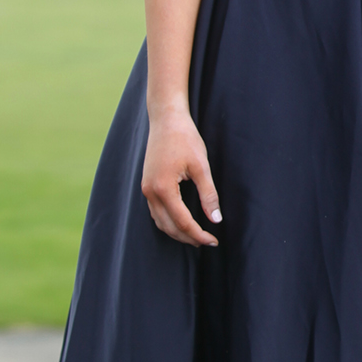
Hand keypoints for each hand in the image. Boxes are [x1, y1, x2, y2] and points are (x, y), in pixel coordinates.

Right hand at [141, 107, 221, 246]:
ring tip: (197, 235)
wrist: (166, 119)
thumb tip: (216, 219)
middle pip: (169, 226)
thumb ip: (208, 195)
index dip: (199, 234)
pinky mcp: (146, 185)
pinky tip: (183, 222)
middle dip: (188, 237)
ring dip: (178, 232)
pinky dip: (169, 222)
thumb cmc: (185, 139)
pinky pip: (156, 212)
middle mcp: (150, 192)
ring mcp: (145, 189)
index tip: (213, 240)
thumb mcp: (201, 167)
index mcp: (163, 188)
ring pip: (160, 222)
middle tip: (208, 241)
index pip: (182, 221)